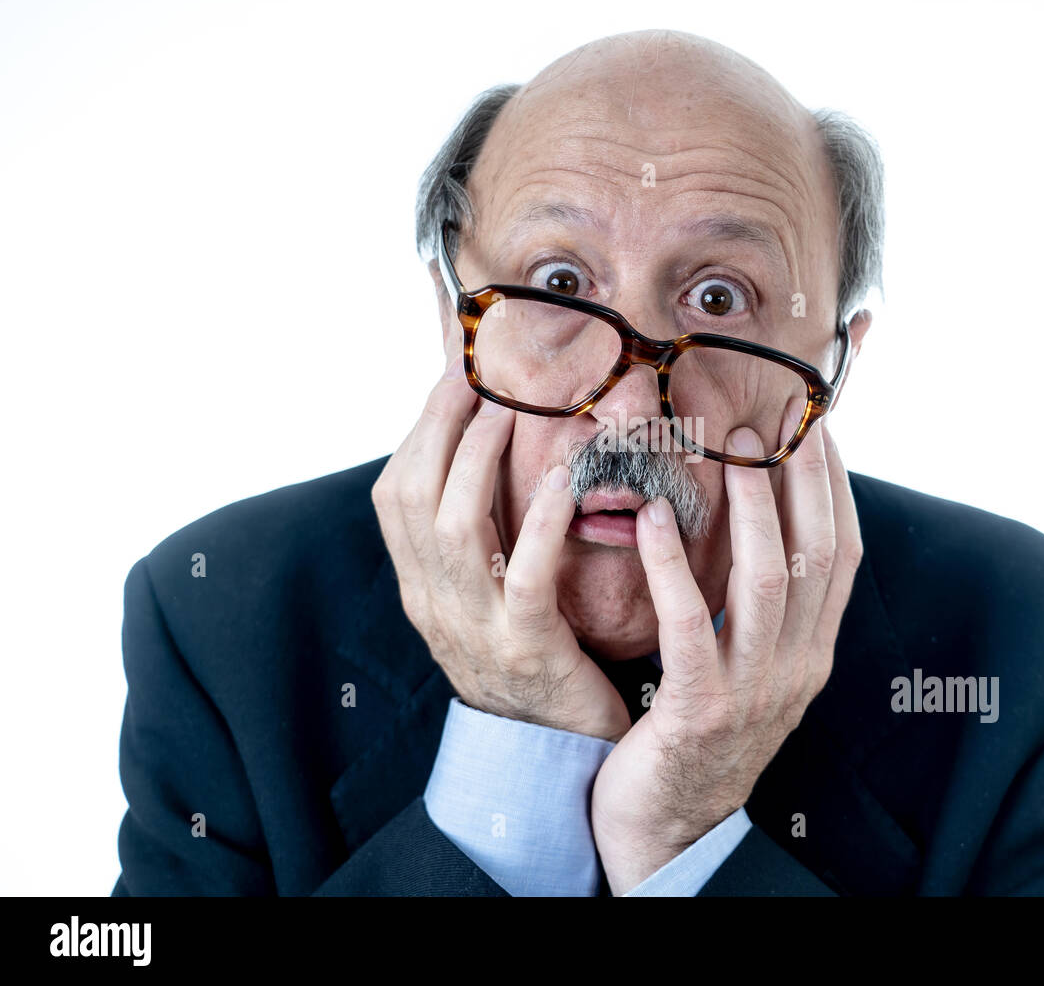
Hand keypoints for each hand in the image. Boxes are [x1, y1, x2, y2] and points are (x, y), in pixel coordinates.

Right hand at [371, 362, 630, 740]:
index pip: (395, 495)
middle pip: (412, 498)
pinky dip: (536, 523)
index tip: (452, 377)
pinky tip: (560, 483)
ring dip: (477, 462)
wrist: (554, 755)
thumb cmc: (534, 657)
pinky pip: (523, 577)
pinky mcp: (527, 649)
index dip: (419, 430)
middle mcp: (435, 604)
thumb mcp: (487, 597)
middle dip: (438, 427)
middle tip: (474, 376)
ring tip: (506, 414)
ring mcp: (476, 629)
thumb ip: (482, 537)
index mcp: (423, 587)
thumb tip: (488, 456)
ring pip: (453, 529)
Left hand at [590, 401, 862, 893]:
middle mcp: (797, 669)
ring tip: (729, 450)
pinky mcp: (699, 710)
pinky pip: (691, 627)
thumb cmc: (697, 736)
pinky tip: (651, 519)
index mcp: (811, 654)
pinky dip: (673, 567)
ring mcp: (754, 692)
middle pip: (815, 556)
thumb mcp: (748, 671)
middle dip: (801, 480)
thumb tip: (758, 525)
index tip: (817, 428)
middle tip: (774, 418)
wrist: (667, 832)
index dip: (835, 488)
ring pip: (769, 582)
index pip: (841, 556)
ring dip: (753, 509)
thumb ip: (759, 610)